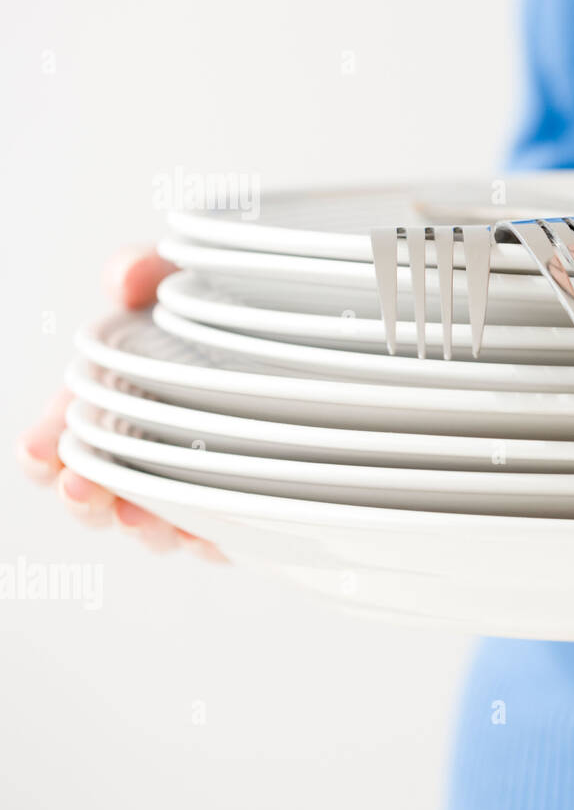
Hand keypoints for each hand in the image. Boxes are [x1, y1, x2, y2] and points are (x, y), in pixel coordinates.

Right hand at [15, 247, 224, 560]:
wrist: (299, 324)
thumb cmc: (223, 308)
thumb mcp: (180, 277)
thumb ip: (145, 269)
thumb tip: (125, 279)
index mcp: (114, 401)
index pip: (62, 434)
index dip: (44, 448)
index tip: (38, 454)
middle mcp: (146, 448)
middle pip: (98, 491)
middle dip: (83, 497)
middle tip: (81, 491)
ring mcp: (192, 481)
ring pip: (154, 522)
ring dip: (141, 526)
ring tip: (137, 517)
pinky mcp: (242, 505)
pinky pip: (221, 535)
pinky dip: (208, 540)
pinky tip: (204, 537)